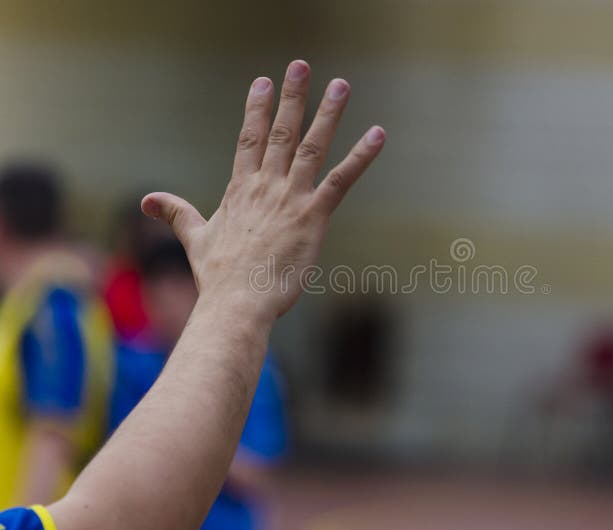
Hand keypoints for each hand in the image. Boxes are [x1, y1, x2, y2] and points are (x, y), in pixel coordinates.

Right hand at [141, 60, 384, 319]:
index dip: (257, 109)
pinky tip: (377, 134)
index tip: (263, 82)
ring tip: (340, 85)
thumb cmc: (218, 276)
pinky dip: (361, 156)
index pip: (249, 139)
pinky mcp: (313, 216)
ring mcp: (290, 199)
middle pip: (280, 132)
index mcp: (241, 190)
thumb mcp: (195, 238)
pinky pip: (341, 180)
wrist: (236, 303)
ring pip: (311, 147)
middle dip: (291, 97)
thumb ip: (177, 213)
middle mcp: (265, 187)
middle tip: (300, 66)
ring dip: (327, 114)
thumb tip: (146, 200)